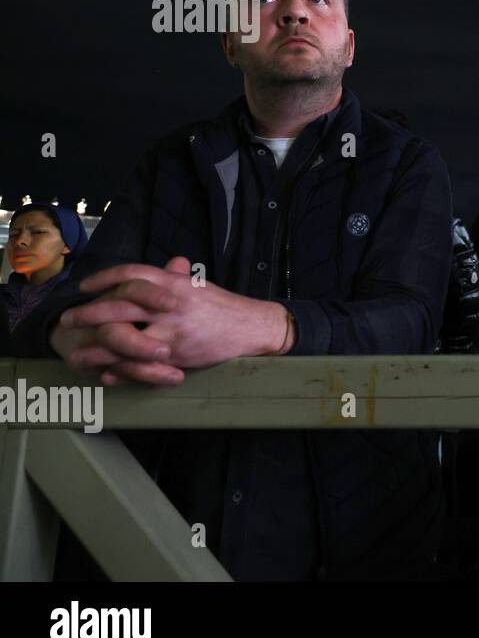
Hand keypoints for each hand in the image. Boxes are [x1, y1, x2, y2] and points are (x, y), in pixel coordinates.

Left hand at [56, 256, 288, 385]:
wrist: (251, 327)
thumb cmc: (223, 306)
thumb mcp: (198, 286)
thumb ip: (177, 277)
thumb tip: (170, 264)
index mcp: (173, 283)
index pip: (131, 274)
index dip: (103, 279)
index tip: (84, 287)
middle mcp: (170, 304)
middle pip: (118, 304)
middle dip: (89, 313)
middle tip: (69, 320)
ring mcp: (171, 331)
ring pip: (122, 337)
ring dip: (95, 347)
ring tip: (78, 354)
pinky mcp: (175, 355)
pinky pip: (138, 364)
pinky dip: (118, 370)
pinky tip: (105, 373)